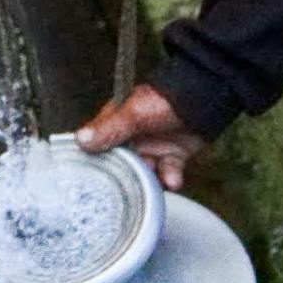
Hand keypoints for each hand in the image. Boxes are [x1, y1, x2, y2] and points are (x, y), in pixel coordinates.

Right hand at [73, 80, 197, 189]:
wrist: (203, 99)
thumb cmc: (163, 100)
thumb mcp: (132, 114)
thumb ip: (109, 129)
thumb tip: (79, 140)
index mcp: (115, 126)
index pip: (98, 148)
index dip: (96, 164)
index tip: (95, 182)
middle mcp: (131, 140)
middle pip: (121, 167)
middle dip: (127, 177)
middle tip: (131, 183)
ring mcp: (152, 149)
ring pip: (144, 174)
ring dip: (150, 180)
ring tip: (156, 180)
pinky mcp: (171, 158)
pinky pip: (166, 174)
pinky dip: (170, 179)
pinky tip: (172, 179)